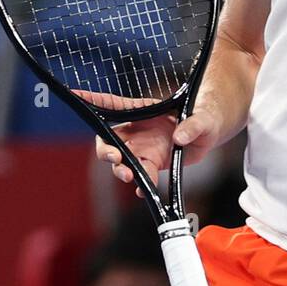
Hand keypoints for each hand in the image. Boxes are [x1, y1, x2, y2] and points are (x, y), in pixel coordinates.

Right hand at [90, 96, 224, 197]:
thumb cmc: (204, 116)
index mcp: (142, 110)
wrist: (209, 134)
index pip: (112, 104)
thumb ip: (192, 125)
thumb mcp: (202, 118)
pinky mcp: (151, 164)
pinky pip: (140, 176)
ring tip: (129, 177)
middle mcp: (136, 130)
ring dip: (120, 170)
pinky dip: (140, 185)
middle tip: (116, 158)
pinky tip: (142, 191)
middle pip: (109, 140)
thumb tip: (179, 137)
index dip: (94, 100)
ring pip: (121, 161)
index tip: (76, 94)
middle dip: (107, 150)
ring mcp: (142, 148)